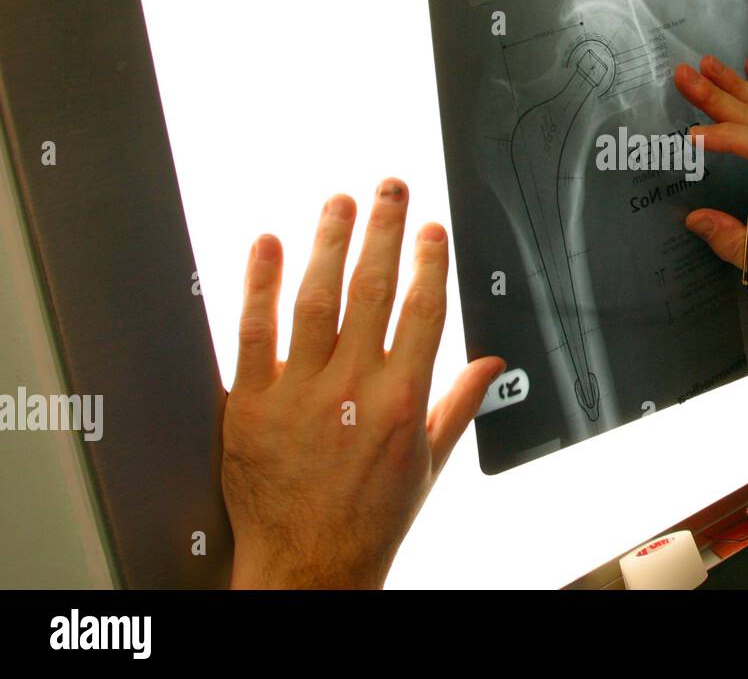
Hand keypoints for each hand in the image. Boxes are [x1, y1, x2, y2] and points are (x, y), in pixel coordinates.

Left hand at [221, 178, 504, 588]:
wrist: (309, 564)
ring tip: (339, 202)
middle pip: (373, 290)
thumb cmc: (369, 518)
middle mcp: (354, 389)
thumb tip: (492, 365)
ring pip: (316, 300)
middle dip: (383, 231)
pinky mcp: (249, 403)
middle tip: (389, 188)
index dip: (429, 261)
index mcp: (403, 401)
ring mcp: (299, 393)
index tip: (431, 228)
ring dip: (329, 243)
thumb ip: (460, 405)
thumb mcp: (429, 463)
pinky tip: (269, 246)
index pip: (423, 311)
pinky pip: (253, 333)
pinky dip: (260, 285)